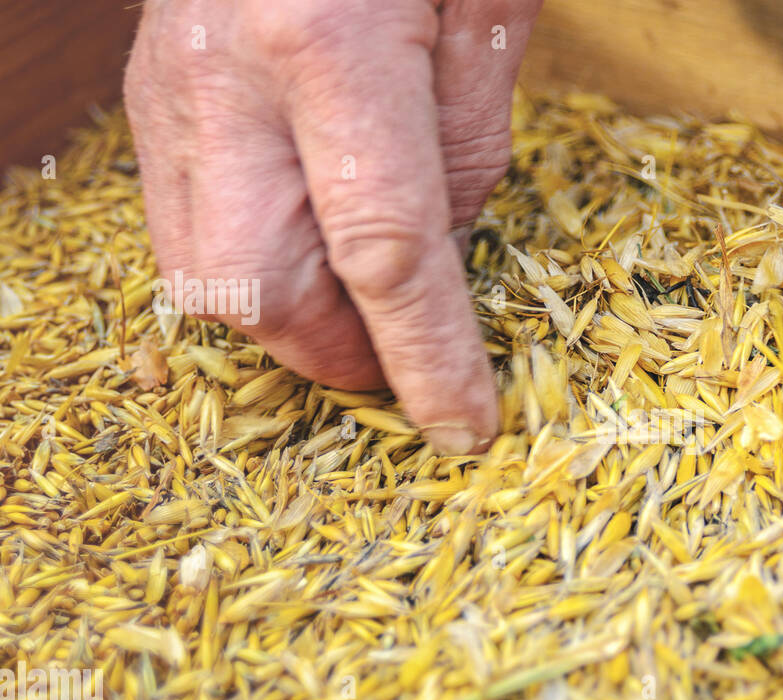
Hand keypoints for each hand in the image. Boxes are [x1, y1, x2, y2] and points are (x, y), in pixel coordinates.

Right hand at [125, 0, 541, 451]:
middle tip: (404, 357)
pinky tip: (301, 252)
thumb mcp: (483, 22)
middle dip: (340, 354)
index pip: (386, 255)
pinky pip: (185, 228)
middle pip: (263, 290)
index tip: (466, 423)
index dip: (429, 357)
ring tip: (357, 312)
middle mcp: (226, 81)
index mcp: (331, 52)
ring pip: (205, 276)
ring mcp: (167, 91)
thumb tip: (429, 268)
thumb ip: (461, 159)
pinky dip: (250, 270)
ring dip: (290, 323)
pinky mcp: (146, 99)